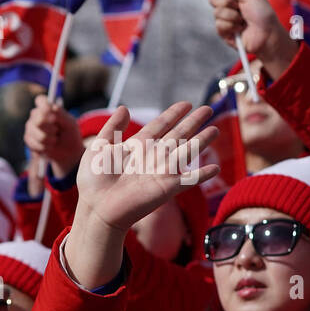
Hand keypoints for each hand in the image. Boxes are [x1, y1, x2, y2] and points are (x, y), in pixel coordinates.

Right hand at [24, 95, 83, 175]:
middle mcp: (36, 116)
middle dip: (50, 128)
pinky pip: (33, 143)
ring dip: (48, 139)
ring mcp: (30, 127)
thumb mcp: (70, 123)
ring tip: (55, 140)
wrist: (67, 152)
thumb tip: (51, 108)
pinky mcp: (28, 139)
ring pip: (35, 132)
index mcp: (47, 108)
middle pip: (38, 119)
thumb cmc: (69, 134)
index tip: (53, 115)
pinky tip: (49, 147)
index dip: (45, 106)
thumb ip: (61, 114)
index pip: (40, 100)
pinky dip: (44, 147)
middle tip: (57, 131)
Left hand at [67, 104, 218, 289]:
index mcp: (137, 147)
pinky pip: (189, 180)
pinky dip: (201, 175)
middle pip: (177, 135)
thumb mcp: (99, 148)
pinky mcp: (167, 188)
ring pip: (187, 152)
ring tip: (216, 129)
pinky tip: (215, 169)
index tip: (186, 104)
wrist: (96, 207)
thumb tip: (124, 108)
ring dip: (202, 141)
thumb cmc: (93, 181)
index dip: (173, 114)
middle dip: (193, 122)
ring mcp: (161, 172)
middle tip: (208, 108)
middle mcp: (152, 157)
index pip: (160, 126)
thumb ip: (111, 128)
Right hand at [210, 0, 296, 80]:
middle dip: (226, 2)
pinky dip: (232, 26)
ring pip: (217, 12)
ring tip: (243, 20)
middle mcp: (227, 8)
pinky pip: (220, 25)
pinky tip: (240, 29)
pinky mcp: (223, 33)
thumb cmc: (264, 15)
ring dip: (232, 15)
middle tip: (238, 6)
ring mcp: (224, 20)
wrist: (267, 34)